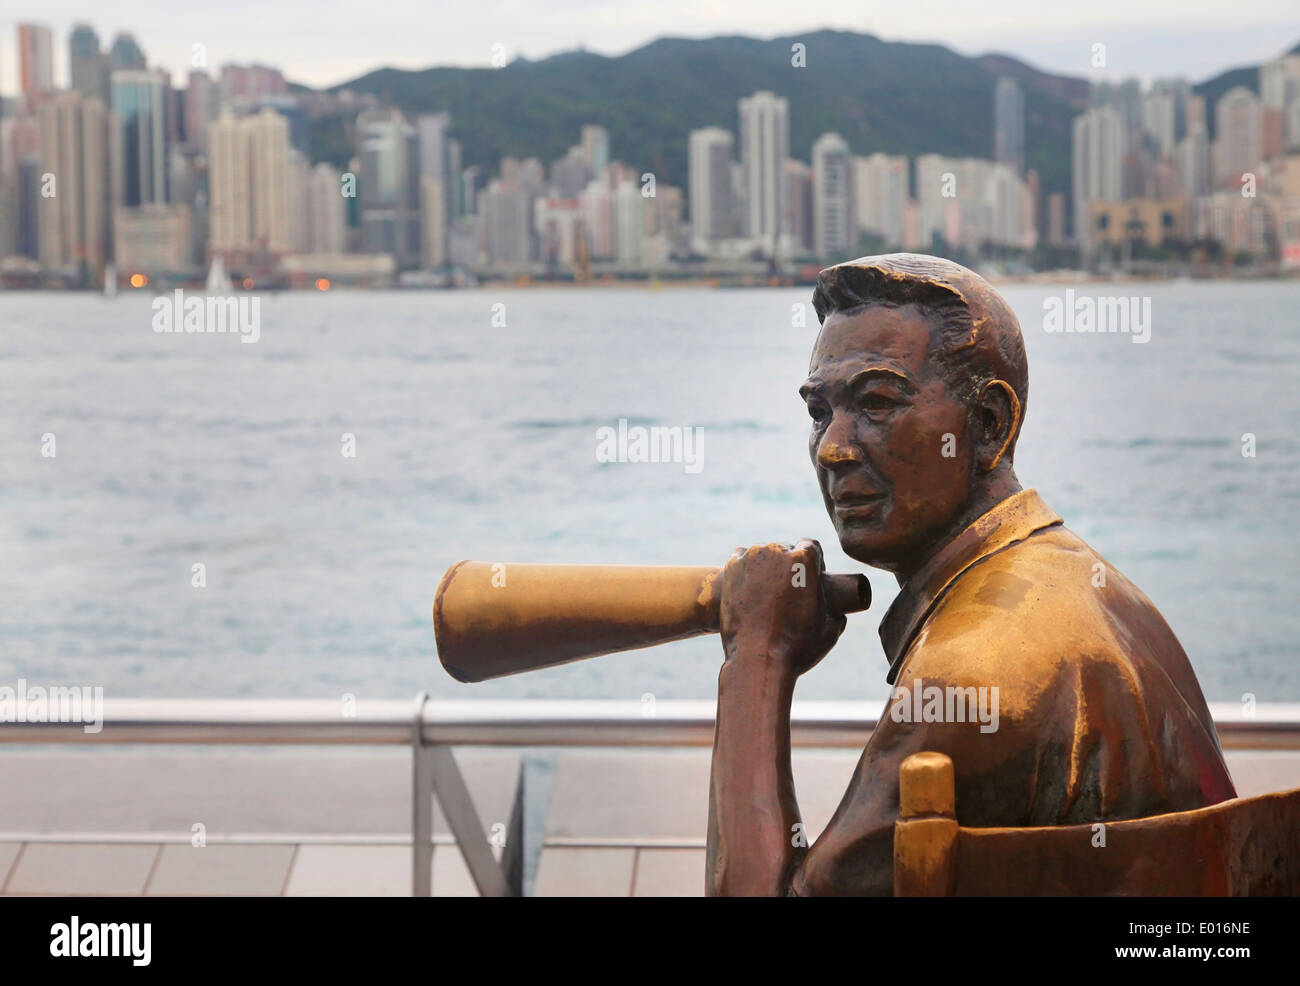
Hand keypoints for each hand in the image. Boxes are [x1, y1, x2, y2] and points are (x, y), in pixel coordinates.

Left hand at [719, 538, 846, 676]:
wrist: (758, 660)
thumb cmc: (798, 646)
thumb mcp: (830, 629)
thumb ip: (837, 613)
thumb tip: (839, 611)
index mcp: (804, 559)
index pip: (811, 547)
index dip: (813, 561)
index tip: (810, 577)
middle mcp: (778, 551)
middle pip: (786, 550)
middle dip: (788, 565)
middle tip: (787, 588)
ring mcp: (751, 557)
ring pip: (763, 554)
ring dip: (767, 566)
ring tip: (767, 591)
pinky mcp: (731, 568)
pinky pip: (740, 558)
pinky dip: (745, 568)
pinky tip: (748, 586)